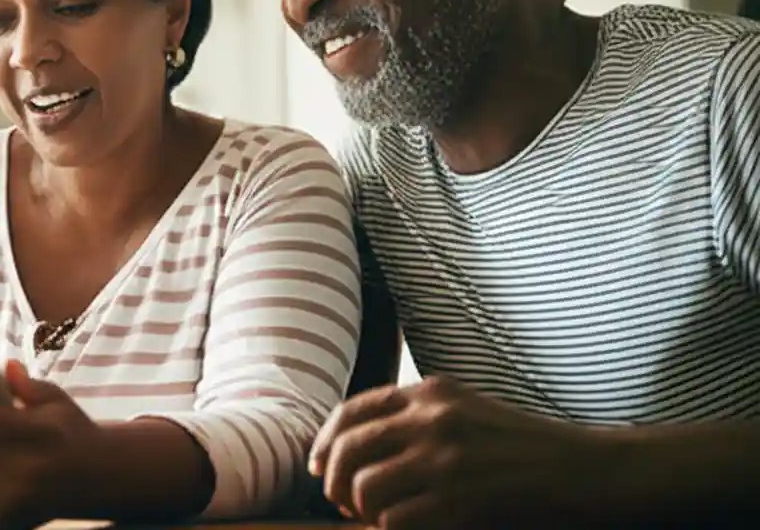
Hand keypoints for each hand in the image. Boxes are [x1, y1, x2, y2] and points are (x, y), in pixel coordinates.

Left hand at [310, 376, 605, 529]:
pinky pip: (394, 521)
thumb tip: (359, 446)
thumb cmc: (528, 448)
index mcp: (432, 393)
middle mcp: (432, 419)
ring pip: (365, 489)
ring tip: (382, 519)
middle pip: (347, 451)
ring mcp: (445, 460)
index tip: (319, 467)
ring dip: (367, 512)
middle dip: (335, 482)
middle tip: (345, 503)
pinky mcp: (458, 501)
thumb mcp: (469, 411)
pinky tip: (412, 529)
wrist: (590, 473)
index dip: (325, 443)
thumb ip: (419, 418)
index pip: (352, 412)